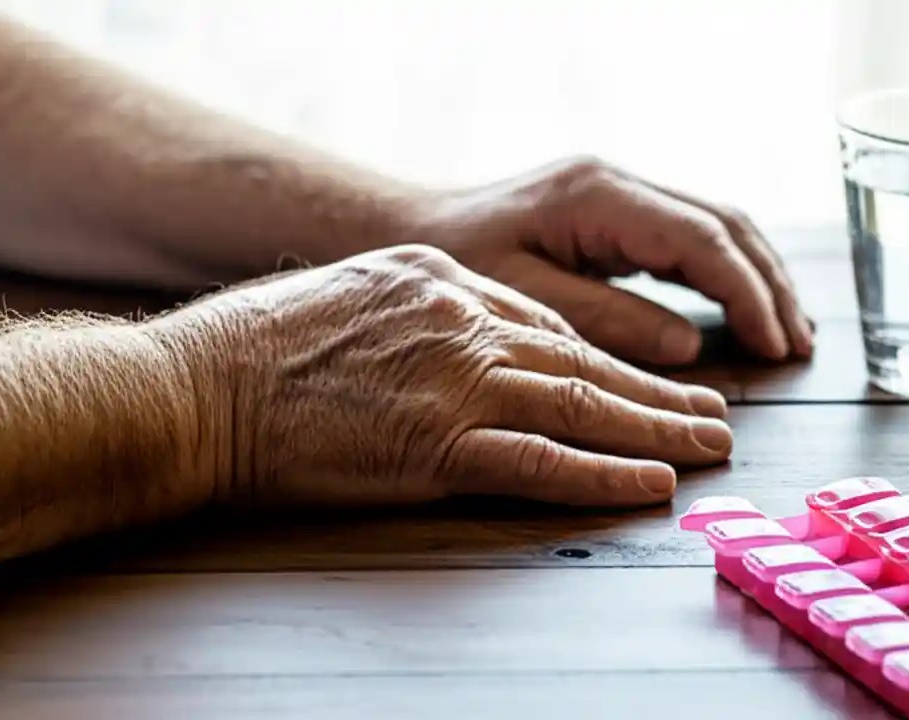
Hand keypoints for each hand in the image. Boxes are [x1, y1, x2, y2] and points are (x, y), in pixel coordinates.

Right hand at [153, 245, 731, 507]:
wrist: (196, 387)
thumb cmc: (256, 348)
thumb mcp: (352, 295)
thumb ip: (423, 314)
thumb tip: (478, 342)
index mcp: (442, 282)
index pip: (548, 325)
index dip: (607, 360)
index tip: (645, 380)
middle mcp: (462, 323)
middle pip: (584, 364)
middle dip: (657, 393)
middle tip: (712, 413)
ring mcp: (456, 384)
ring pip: (581, 408)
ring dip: (654, 431)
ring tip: (705, 446)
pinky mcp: (438, 446)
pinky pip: (542, 463)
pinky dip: (602, 474)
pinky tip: (647, 483)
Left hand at [406, 157, 813, 364]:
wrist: (414, 229)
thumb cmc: (455, 263)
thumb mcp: (524, 298)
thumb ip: (606, 321)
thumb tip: (689, 347)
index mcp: (598, 196)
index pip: (700, 239)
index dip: (747, 293)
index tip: (776, 344)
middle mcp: (618, 184)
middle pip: (724, 223)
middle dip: (769, 284)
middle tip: (798, 346)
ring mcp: (620, 195)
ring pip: (716, 226)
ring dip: (757, 278)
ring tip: (789, 335)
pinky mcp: (616, 214)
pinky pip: (689, 238)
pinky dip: (725, 276)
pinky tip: (744, 312)